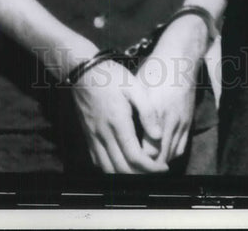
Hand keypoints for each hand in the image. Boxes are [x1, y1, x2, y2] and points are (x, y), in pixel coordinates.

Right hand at [70, 58, 167, 172]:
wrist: (84, 72)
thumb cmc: (112, 77)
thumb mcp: (135, 87)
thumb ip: (147, 112)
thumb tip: (158, 135)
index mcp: (118, 122)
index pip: (135, 157)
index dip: (151, 167)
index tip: (163, 168)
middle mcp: (104, 134)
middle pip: (123, 169)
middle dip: (142, 175)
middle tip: (157, 172)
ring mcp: (93, 137)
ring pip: (109, 169)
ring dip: (127, 176)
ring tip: (142, 172)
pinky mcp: (88, 137)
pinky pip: (98, 162)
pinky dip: (112, 170)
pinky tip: (123, 165)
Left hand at [137, 14, 207, 163]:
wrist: (180, 59)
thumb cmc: (155, 70)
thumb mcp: (137, 87)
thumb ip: (131, 111)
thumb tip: (119, 130)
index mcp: (155, 112)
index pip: (146, 150)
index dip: (136, 160)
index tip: (125, 163)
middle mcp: (170, 120)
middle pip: (160, 157)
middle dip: (146, 167)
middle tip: (132, 170)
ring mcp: (181, 122)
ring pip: (171, 155)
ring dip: (158, 163)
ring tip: (144, 166)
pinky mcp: (188, 122)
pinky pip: (180, 148)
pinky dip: (169, 155)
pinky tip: (159, 154)